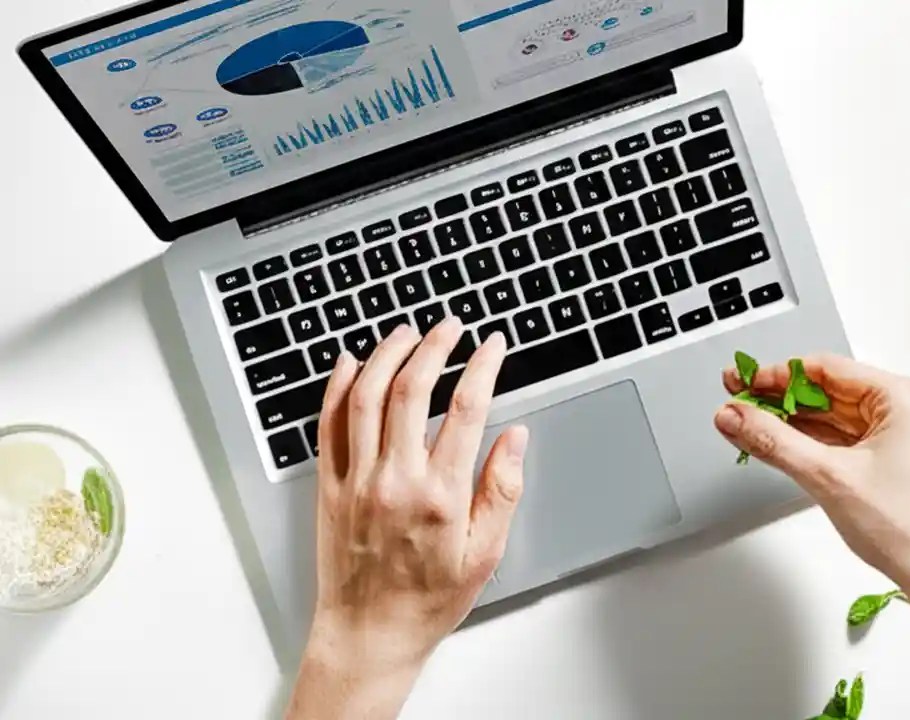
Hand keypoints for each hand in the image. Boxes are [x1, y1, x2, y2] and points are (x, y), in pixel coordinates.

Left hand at [288, 319, 526, 719]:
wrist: (368, 634)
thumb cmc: (428, 600)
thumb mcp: (486, 553)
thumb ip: (502, 490)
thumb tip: (514, 437)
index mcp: (440, 495)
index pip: (466, 409)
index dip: (482, 366)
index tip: (492, 346)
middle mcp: (394, 480)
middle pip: (413, 390)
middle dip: (435, 346)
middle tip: (450, 327)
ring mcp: (356, 480)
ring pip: (367, 397)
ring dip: (387, 354)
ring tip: (406, 332)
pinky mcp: (328, 486)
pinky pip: (328, 424)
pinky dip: (338, 387)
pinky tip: (351, 363)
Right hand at [715, 355, 909, 595]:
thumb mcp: (829, 477)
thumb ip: (774, 441)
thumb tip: (735, 416)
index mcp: (906, 398)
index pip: (828, 369)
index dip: (779, 375)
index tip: (745, 382)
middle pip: (832, 392)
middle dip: (784, 399)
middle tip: (741, 401)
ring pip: (840, 418)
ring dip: (798, 422)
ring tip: (754, 424)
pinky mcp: (903, 461)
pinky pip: (852, 440)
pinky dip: (819, 443)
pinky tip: (789, 445)